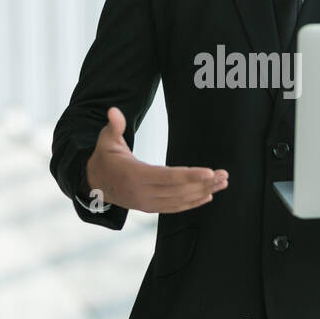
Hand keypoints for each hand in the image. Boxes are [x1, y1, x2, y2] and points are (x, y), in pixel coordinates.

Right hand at [85, 107, 226, 212]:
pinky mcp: (150, 208)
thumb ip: (114, 126)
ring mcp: (147, 203)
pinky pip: (175, 207)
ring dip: (203, 192)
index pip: (167, 177)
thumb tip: (113, 110)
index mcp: (134, 175)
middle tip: (224, 175)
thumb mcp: (106, 139)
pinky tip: (208, 195)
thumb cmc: (105, 156)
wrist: (95, 183)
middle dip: (203, 183)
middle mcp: (142, 193)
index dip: (189, 175)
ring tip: (222, 183)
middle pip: (179, 190)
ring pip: (180, 200)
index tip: (209, 171)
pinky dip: (193, 203)